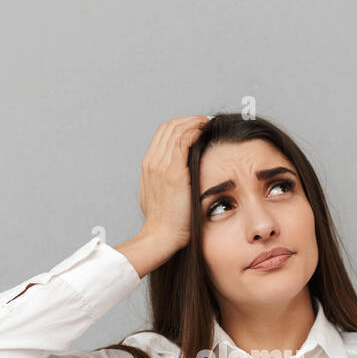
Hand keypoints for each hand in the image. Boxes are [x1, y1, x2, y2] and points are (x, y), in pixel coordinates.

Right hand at [136, 115, 210, 253]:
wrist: (162, 236)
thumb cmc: (165, 222)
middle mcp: (152, 162)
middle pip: (168, 127)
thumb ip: (166, 181)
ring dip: (194, 122)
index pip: (162, 134)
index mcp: (149, 166)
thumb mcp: (161, 196)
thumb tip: (179, 175)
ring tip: (207, 124)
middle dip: (188, 121)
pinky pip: (183, 140)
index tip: (196, 128)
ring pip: (176, 129)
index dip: (180, 126)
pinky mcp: (172, 171)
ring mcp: (160, 165)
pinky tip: (204, 133)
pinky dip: (194, 131)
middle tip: (204, 123)